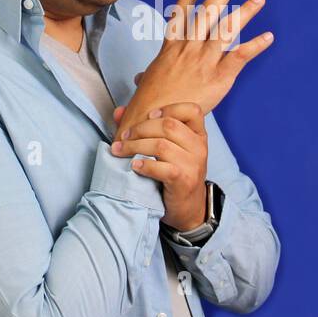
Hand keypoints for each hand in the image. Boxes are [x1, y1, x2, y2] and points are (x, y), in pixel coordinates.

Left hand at [110, 101, 208, 231]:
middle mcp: (199, 147)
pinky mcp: (183, 180)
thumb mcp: (171, 150)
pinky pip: (160, 167)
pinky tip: (134, 165)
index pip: (191, 111)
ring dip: (135, 146)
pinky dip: (143, 165)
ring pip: (161, 145)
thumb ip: (147, 128)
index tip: (149, 116)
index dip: (168, 108)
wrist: (189, 207)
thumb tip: (118, 112)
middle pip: (168, 125)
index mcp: (198, 136)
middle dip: (141, 128)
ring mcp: (193, 164)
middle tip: (124, 136)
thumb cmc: (176, 174)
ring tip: (121, 150)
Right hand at [117, 0, 273, 134]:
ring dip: (245, 12)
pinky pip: (240, 56)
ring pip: (226, 29)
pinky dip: (256, 45)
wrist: (155, 120)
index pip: (180, 18)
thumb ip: (147, 77)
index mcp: (171, 49)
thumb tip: (140, 78)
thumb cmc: (148, 105)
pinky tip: (269, 36)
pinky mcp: (218, 77)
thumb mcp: (145, 85)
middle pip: (207, 14)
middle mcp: (189, 49)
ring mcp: (204, 61)